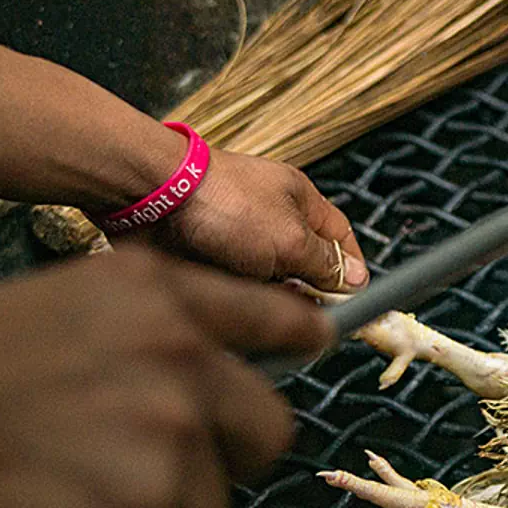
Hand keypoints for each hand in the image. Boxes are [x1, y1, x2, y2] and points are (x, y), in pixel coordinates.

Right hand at [0, 246, 332, 507]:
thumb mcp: (71, 301)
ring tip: (79, 487)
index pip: (280, 320)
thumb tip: (219, 355)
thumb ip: (159, 323)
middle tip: (163, 462)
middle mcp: (186, 365)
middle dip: (230, 454)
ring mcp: (173, 446)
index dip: (298, 342)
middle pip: (270, 432)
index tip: (311, 350)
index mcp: (166, 301)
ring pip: (210, 505)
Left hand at [150, 148, 369, 292]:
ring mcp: (237, 234)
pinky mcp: (208, 251)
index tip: (352, 302)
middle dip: (305, 290)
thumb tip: (355, 281)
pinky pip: (234, 284)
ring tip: (260, 301)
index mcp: (300, 199)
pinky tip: (232, 300)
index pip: (340, 239)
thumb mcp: (291, 239)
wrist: (152, 197)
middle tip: (302, 310)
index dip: (350, 271)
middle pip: (304, 265)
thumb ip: (326, 264)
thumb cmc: (225, 204)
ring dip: (268, 296)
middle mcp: (271, 216)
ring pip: (268, 280)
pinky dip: (237, 295)